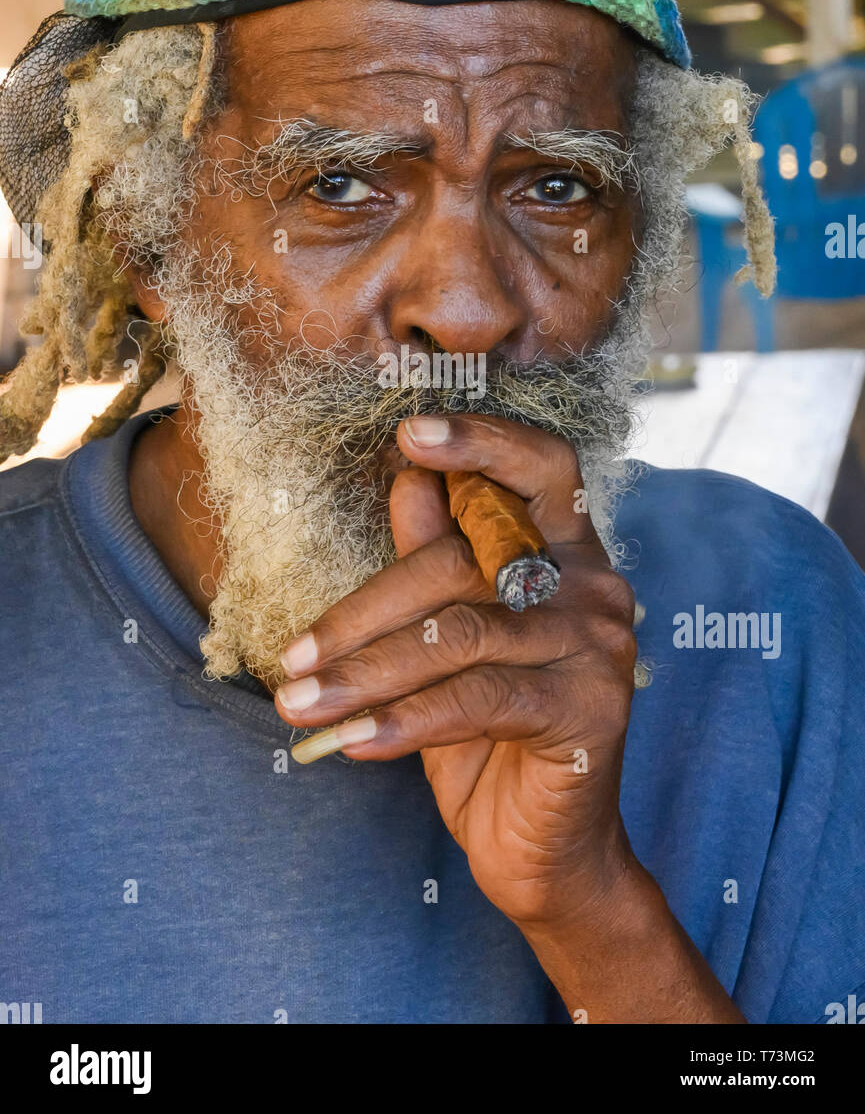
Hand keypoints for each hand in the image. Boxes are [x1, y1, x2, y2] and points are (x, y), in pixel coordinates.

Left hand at [273, 412, 639, 931]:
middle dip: (365, 609)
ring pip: (462, 633)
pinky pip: (477, 697)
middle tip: (293, 658)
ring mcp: (600, 647)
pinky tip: (353, 740)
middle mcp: (595, 586)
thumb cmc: (488, 734)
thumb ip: (437, 555)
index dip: (482, 441)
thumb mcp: (450, 640)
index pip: (543, 466)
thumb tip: (408, 479)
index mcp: (568, 551)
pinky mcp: (590, 709)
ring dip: (366, 671)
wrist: (547, 851)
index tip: (409, 435)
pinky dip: (405, 719)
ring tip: (299, 704)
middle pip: (468, 560)